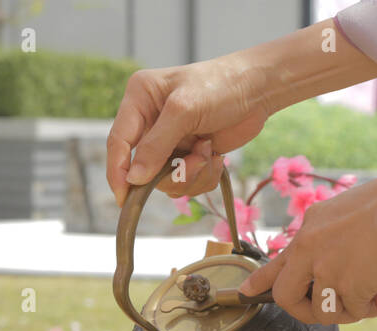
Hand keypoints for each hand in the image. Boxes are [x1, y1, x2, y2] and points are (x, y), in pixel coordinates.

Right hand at [106, 58, 270, 204]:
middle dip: (172, 172)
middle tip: (196, 159)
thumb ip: (157, 145)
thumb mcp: (185, 110)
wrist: (259, 90)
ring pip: (166, 181)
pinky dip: (203, 176)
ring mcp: (169, 141)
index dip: (117, 172)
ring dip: (191, 174)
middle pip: (143, 169)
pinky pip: (186, 183)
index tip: (123, 198)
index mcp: (139, 100)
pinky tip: (215, 156)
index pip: (118, 142)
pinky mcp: (188, 155)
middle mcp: (150, 122)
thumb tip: (134, 178)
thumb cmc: (221, 85)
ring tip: (208, 151)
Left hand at [239, 162, 376, 324]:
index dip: (259, 282)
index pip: (276, 262)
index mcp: (308, 232)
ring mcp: (326, 270)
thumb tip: (331, 267)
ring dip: (351, 310)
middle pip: (286, 298)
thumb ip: (326, 238)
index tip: (246, 292)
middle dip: (304, 312)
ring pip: (325, 312)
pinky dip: (374, 306)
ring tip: (374, 290)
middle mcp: (309, 251)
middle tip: (325, 310)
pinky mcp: (348, 287)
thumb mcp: (341, 213)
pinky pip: (356, 313)